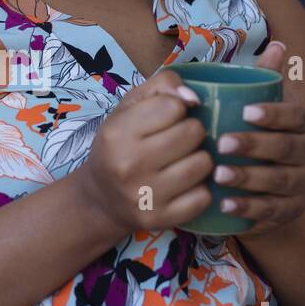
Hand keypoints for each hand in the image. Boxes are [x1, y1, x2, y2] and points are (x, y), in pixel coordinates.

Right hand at [76, 68, 213, 237]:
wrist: (100, 199)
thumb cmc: (119, 145)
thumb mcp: (129, 108)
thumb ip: (162, 86)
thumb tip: (194, 98)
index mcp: (118, 133)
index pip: (174, 106)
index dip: (176, 109)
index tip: (166, 120)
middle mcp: (129, 164)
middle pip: (193, 133)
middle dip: (191, 133)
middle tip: (177, 142)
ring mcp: (145, 196)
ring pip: (204, 164)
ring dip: (199, 160)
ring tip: (182, 162)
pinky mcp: (161, 219)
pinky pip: (204, 196)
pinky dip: (199, 189)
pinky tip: (183, 186)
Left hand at [213, 40, 304, 238]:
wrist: (270, 192)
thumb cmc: (257, 142)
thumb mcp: (260, 112)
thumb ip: (264, 81)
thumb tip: (278, 44)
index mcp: (301, 127)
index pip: (294, 116)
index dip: (273, 114)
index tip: (246, 112)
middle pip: (285, 149)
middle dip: (254, 146)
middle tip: (221, 143)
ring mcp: (303, 187)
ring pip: (279, 182)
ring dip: (248, 178)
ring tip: (218, 175)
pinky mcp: (290, 213)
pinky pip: (271, 212)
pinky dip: (249, 209)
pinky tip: (225, 205)